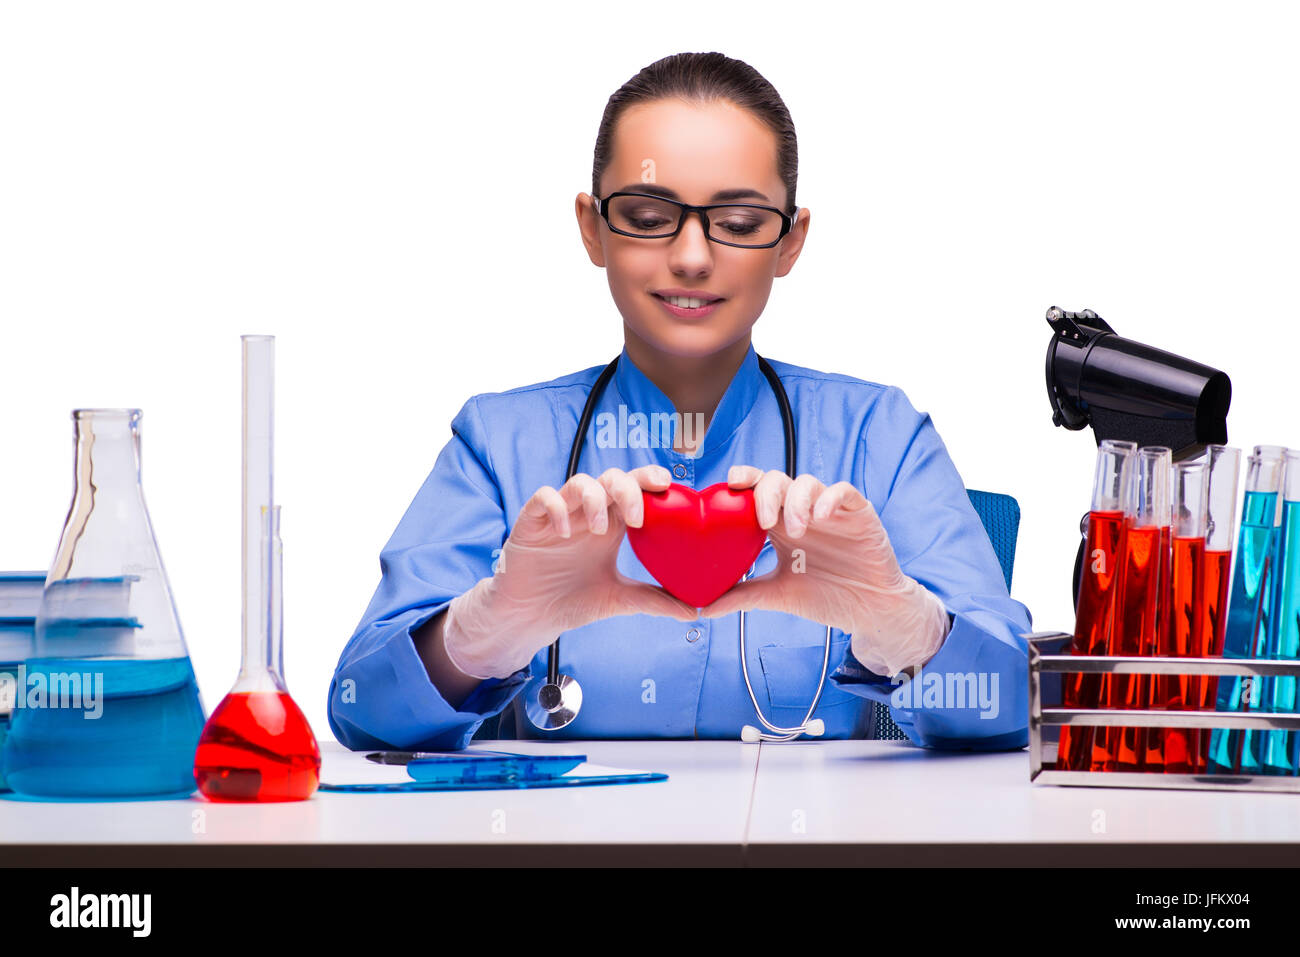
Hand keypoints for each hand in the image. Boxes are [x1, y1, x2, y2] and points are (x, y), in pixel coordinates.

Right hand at [443, 465, 698, 678]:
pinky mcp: (532, 521)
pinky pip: (544, 497)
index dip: (650, 479)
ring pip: (580, 482)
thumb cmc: (575, 601)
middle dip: (628, 487)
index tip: (668, 485)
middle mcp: (588, 513)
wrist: (531, 616)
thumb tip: (697, 611)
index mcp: (613, 525)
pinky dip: (557, 508)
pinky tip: (564, 533)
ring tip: (599, 530)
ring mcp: (560, 514)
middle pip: (612, 477)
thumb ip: (656, 601)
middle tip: (637, 516)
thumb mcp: (620, 600)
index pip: (635, 488)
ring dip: (595, 500)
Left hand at [698, 466, 951, 675]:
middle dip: (765, 492)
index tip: (727, 485)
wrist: (869, 610)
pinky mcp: (859, 513)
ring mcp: (830, 510)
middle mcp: (802, 511)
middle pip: (777, 480)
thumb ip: (742, 596)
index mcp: (780, 524)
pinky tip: (820, 517)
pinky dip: (829, 499)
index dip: (742, 480)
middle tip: (762, 520)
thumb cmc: (825, 597)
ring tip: (794, 531)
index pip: (756, 490)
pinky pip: (843, 492)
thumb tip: (700, 609)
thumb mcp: (777, 596)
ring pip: (807, 483)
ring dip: (795, 502)